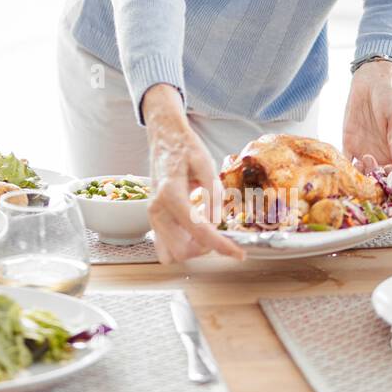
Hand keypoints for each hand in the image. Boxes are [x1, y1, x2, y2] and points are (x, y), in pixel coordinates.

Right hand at [142, 84, 243, 262]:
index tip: (239, 253)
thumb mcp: (205, 164)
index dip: (222, 245)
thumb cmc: (185, 148)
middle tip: (219, 233)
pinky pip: (165, 245)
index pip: (199, 231)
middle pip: (181, 250)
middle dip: (204, 248)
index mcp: (170, 194)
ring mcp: (152, 215)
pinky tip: (193, 227)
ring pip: (171, 253)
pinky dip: (181, 244)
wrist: (165, 138)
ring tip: (205, 228)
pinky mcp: (153, 217)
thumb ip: (212, 193)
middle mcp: (157, 209)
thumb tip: (217, 220)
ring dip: (191, 248)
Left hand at [342, 60, 391, 170]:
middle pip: (382, 180)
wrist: (370, 85)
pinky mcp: (349, 145)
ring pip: (364, 175)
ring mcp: (365, 152)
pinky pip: (346, 162)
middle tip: (376, 172)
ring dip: (363, 176)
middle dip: (380, 182)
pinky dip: (345, 169)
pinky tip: (345, 167)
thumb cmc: (390, 100)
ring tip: (363, 163)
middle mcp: (382, 156)